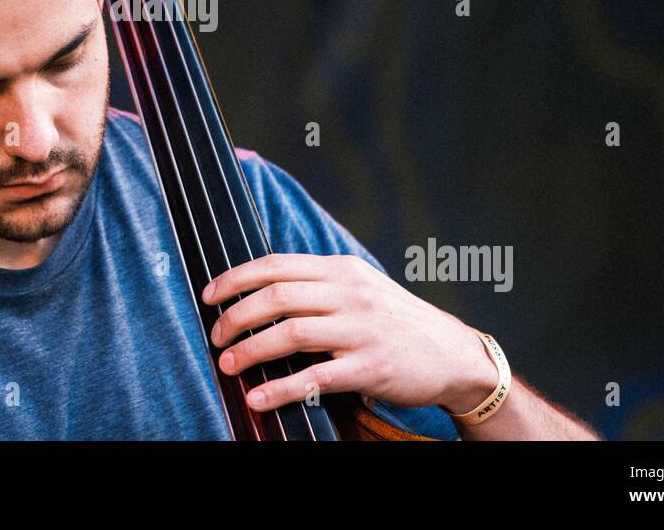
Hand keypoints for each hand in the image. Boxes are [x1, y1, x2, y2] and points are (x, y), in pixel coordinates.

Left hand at [201, 253, 497, 413]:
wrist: (454, 354)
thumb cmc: (397, 322)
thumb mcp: (361, 287)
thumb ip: (319, 284)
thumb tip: (262, 290)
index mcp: (342, 270)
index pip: (276, 265)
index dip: (236, 278)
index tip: (210, 295)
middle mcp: (350, 294)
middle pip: (277, 297)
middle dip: (236, 316)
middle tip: (216, 335)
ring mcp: (361, 330)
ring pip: (290, 333)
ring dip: (250, 349)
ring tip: (228, 363)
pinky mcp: (370, 368)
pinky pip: (315, 378)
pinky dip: (280, 389)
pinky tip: (258, 398)